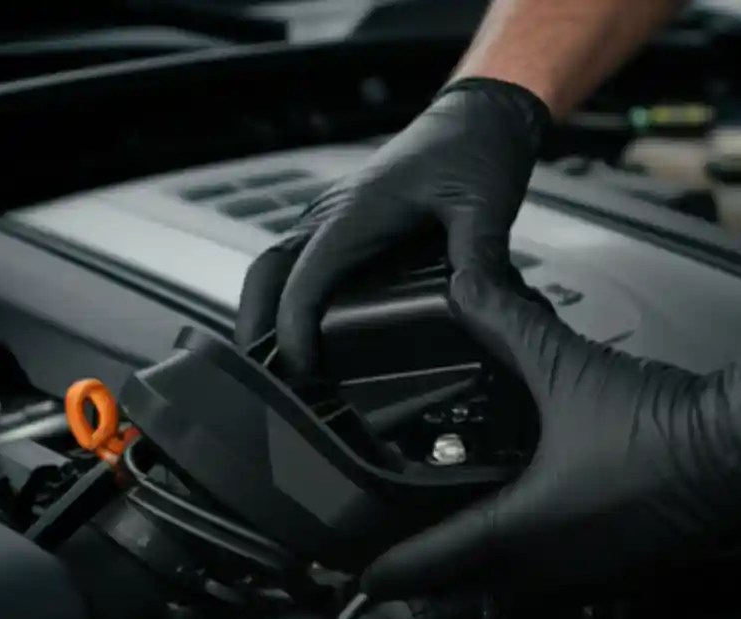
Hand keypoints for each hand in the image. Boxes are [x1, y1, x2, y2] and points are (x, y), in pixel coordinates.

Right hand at [235, 77, 549, 376]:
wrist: (479, 116)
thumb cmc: (476, 149)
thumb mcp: (485, 203)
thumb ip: (480, 254)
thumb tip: (477, 304)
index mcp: (357, 210)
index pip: (303, 277)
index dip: (293, 328)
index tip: (300, 369)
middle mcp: (334, 213)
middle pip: (268, 272)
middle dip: (255, 325)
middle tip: (263, 380)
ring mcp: (335, 217)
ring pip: (277, 267)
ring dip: (266, 313)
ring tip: (276, 368)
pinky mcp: (348, 224)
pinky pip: (301, 262)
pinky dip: (288, 298)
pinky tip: (306, 333)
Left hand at [361, 271, 740, 599]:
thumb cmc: (663, 425)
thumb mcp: (565, 367)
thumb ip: (507, 325)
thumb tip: (466, 289)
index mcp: (527, 527)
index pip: (439, 561)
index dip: (393, 567)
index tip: (363, 575)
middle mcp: (553, 564)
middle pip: (468, 591)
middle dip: (430, 582)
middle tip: (398, 568)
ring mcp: (590, 573)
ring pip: (513, 593)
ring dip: (478, 577)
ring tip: (454, 554)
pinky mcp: (621, 564)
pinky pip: (556, 583)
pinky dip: (526, 569)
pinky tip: (530, 538)